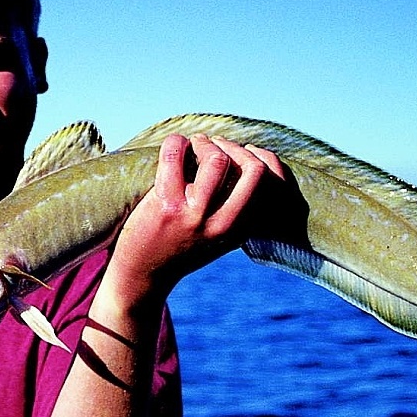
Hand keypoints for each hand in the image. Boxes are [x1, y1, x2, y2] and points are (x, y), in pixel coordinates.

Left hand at [107, 133, 290, 302]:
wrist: (142, 273)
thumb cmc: (181, 245)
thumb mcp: (219, 235)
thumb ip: (236, 209)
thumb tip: (245, 159)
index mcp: (242, 229)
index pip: (274, 184)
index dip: (260, 157)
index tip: (240, 152)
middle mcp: (224, 224)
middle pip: (254, 170)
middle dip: (235, 148)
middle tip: (215, 146)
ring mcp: (195, 216)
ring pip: (217, 161)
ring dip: (204, 144)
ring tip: (193, 145)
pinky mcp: (166, 206)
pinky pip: (176, 157)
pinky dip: (176, 143)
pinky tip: (174, 147)